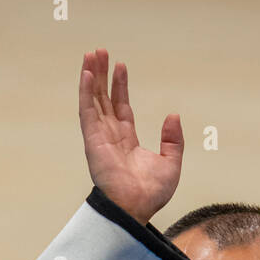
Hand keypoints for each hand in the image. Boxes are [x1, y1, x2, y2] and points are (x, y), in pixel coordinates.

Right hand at [78, 48, 182, 225]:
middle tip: (99, 51)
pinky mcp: (92, 140)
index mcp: (127, 140)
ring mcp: (99, 137)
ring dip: (91, 77)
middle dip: (102, 74)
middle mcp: (111, 136)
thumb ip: (173, 139)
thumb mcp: (171, 163)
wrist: (136, 208)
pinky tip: (88, 73)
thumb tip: (173, 115)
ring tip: (91, 54)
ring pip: (93, 100)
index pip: (121, 107)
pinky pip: (87, 111)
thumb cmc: (151, 194)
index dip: (120, 86)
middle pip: (104, 98)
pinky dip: (86, 92)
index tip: (121, 66)